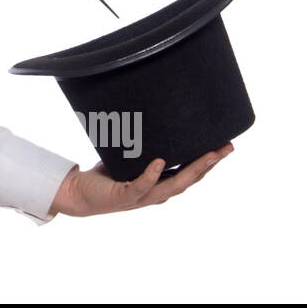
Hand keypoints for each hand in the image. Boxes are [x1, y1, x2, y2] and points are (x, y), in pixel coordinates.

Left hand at [48, 143, 234, 216]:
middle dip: (209, 164)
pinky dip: (151, 175)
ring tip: (207, 155)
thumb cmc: (107, 174)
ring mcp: (142, 196)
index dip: (209, 162)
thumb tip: (152, 111)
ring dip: (191, 170)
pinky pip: (140, 186)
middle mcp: (156, 193)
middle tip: (226, 148)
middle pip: (189, 179)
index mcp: (161, 184)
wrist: (79, 193)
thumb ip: (143, 142)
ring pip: (172, 186)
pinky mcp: (124, 196)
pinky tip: (160, 162)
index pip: (190, 173)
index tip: (226, 145)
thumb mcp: (130, 156)